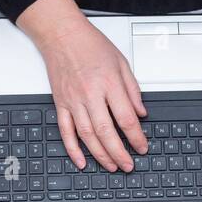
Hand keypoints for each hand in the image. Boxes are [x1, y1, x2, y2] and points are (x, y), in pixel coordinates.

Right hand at [17, 0, 146, 170]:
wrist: (61, 34)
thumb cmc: (90, 45)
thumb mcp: (121, 62)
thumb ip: (132, 90)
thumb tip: (141, 113)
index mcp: (109, 83)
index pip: (126, 118)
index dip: (136, 137)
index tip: (142, 147)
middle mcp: (90, 94)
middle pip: (107, 132)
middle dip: (119, 153)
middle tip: (128, 165)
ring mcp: (73, 101)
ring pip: (87, 135)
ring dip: (100, 155)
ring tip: (111, 166)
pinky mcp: (60, 103)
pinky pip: (66, 131)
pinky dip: (73, 149)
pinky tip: (82, 161)